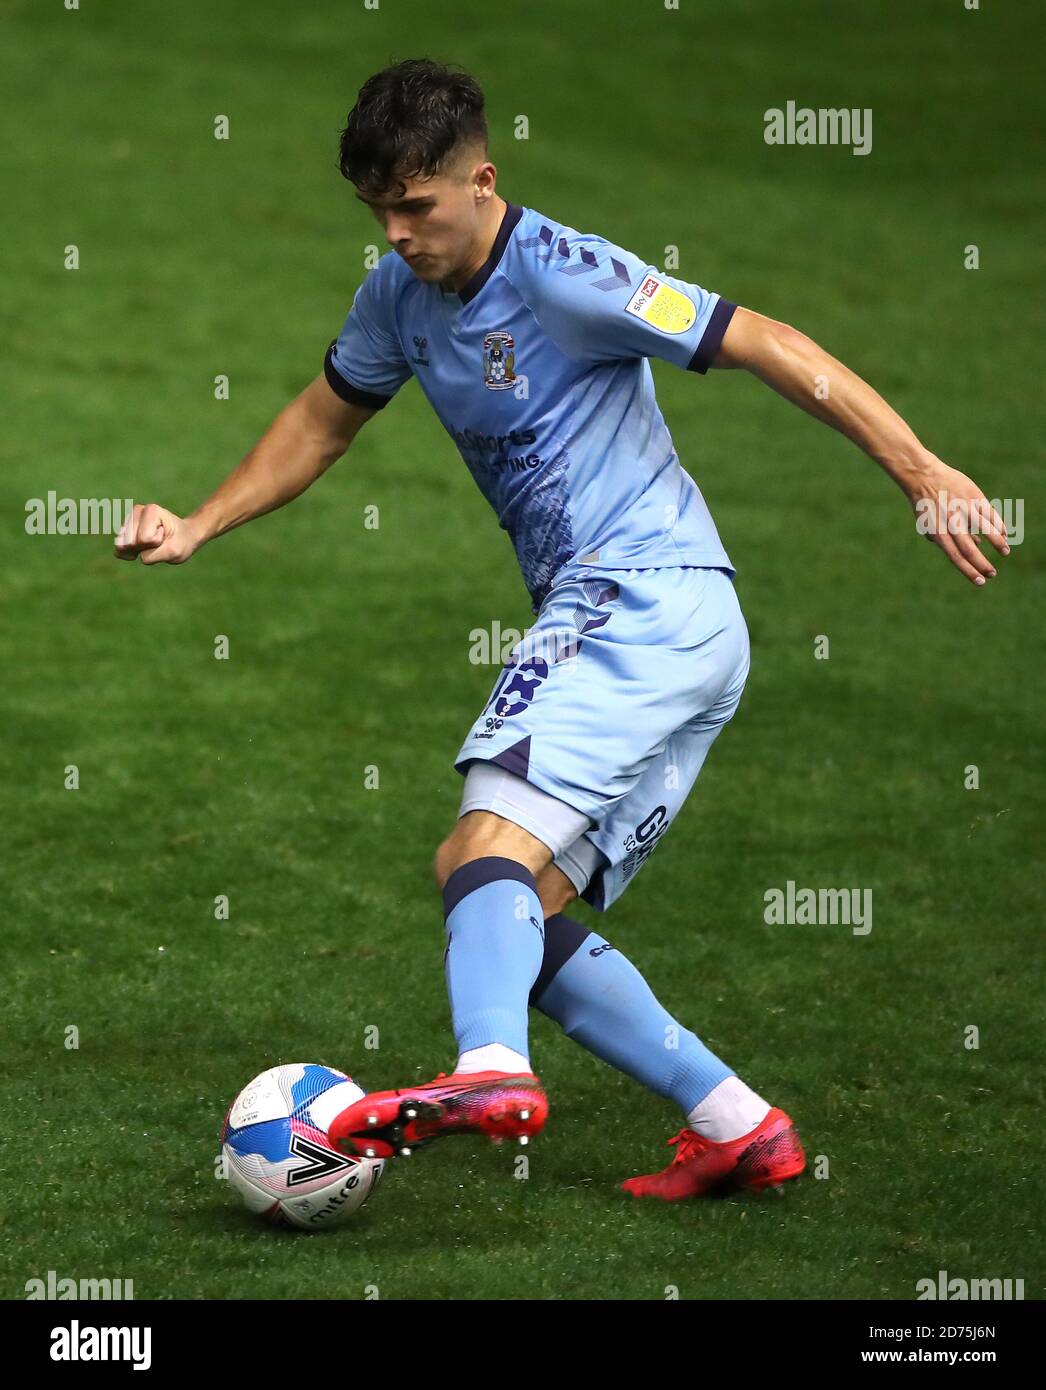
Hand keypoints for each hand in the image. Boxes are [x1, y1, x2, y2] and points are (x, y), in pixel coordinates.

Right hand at [113, 504, 202, 564]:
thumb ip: (149, 555)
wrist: (183, 537)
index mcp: (151, 511)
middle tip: (160, 540)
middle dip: (146, 548)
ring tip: (153, 542)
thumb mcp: (174, 553)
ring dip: (140, 550)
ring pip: (124, 547)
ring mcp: (129, 519)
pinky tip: (143, 546)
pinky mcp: (124, 530)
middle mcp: (137, 510)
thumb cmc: (181, 543)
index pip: (144, 539)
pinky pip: (121, 550)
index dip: (157, 543)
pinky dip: (132, 553)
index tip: (166, 535)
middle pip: (131, 543)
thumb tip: (118, 550)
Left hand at [902, 455, 1008, 585]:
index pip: (956, 557)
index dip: (969, 571)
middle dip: (983, 564)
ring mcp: (964, 509)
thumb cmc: (926, 505)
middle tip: (992, 574)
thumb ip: (949, 538)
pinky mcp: (973, 496)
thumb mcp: (930, 525)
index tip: (980, 581)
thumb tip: (976, 546)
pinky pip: (990, 513)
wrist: (924, 477)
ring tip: (1005, 552)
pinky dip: (998, 524)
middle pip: (970, 549)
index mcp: (938, 532)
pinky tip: (1004, 533)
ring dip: (998, 543)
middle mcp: (952, 522)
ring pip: (986, 529)